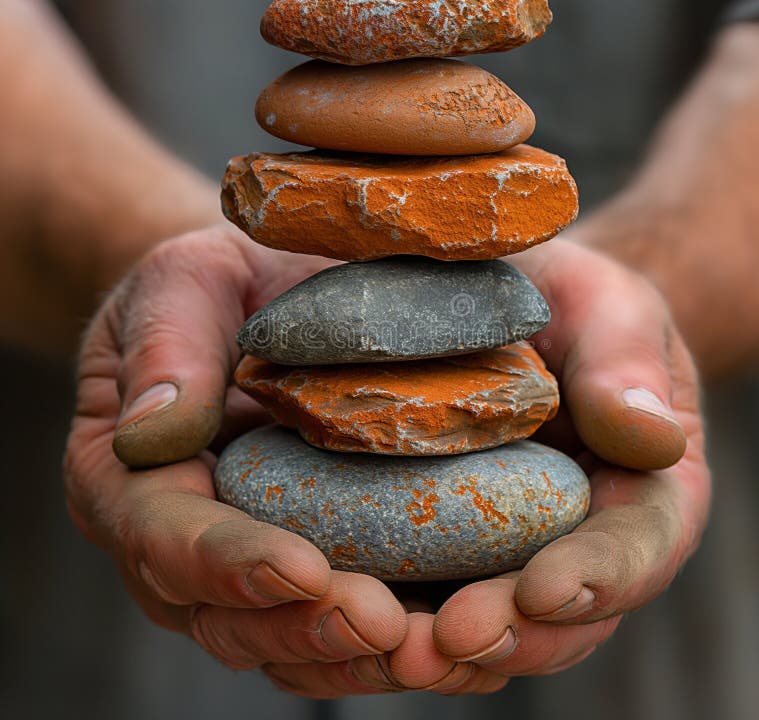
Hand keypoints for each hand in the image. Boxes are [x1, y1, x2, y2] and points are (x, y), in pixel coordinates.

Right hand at [64, 225, 406, 696]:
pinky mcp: (297, 558)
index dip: (230, 564)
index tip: (304, 570)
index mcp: (133, 475)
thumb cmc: (209, 289)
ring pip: (279, 637)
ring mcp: (237, 558)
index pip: (165, 538)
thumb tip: (157, 429)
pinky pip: (326, 619)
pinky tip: (443, 634)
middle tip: (384, 626)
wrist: (248, 301)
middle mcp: (177, 536)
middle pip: (224, 612)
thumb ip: (165, 348)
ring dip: (349, 654)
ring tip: (426, 648)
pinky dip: (379, 641)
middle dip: (302, 627)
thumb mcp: (184, 285)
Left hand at [413, 240, 706, 688]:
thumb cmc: (580, 305)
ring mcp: (517, 549)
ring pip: (496, 622)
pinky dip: (401, 615)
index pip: (638, 546)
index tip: (543, 589)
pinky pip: (434, 591)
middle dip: (510, 635)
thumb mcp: (611, 310)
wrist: (528, 314)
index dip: (597, 577)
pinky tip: (351, 611)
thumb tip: (651, 434)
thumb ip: (627, 366)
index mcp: (645, 490)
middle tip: (450, 639)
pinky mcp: (456, 543)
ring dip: (448, 647)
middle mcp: (585, 539)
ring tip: (394, 649)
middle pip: (563, 614)